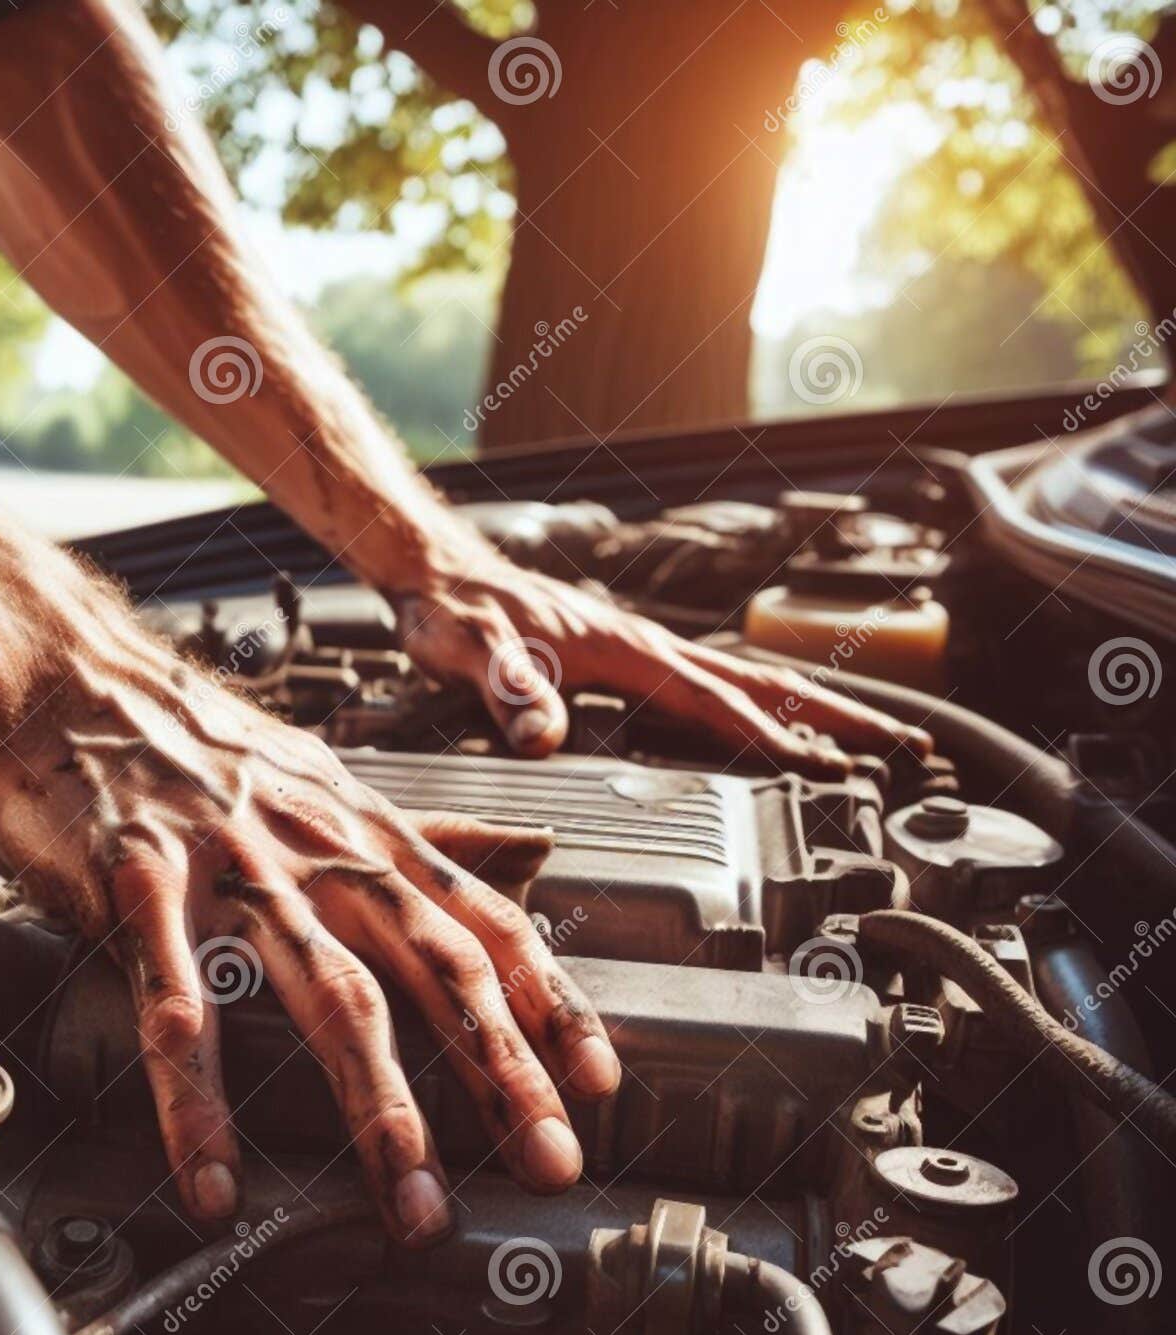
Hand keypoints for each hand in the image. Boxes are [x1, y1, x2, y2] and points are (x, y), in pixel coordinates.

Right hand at [0, 612, 619, 1244]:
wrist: (74, 675)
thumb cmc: (201, 739)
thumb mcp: (327, 777)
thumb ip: (419, 832)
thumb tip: (511, 853)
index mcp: (369, 830)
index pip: (486, 920)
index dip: (551, 1001)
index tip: (598, 1081)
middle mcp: (321, 850)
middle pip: (435, 967)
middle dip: (502, 1071)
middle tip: (549, 1163)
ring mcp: (236, 867)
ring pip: (329, 994)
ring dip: (380, 1108)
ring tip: (411, 1201)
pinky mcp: (143, 885)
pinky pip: (178, 1004)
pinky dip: (197, 1098)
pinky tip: (214, 1174)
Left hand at [394, 549, 932, 775]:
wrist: (431, 568)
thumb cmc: (452, 609)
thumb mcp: (471, 653)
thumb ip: (509, 690)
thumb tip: (545, 733)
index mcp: (623, 649)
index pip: (716, 699)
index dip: (773, 735)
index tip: (832, 765)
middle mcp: (643, 644)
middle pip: (756, 681)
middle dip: (832, 712)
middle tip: (902, 742)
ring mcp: (636, 647)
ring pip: (739, 678)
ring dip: (804, 705)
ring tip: (858, 735)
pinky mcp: (620, 654)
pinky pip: (706, 681)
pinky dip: (751, 702)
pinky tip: (756, 720)